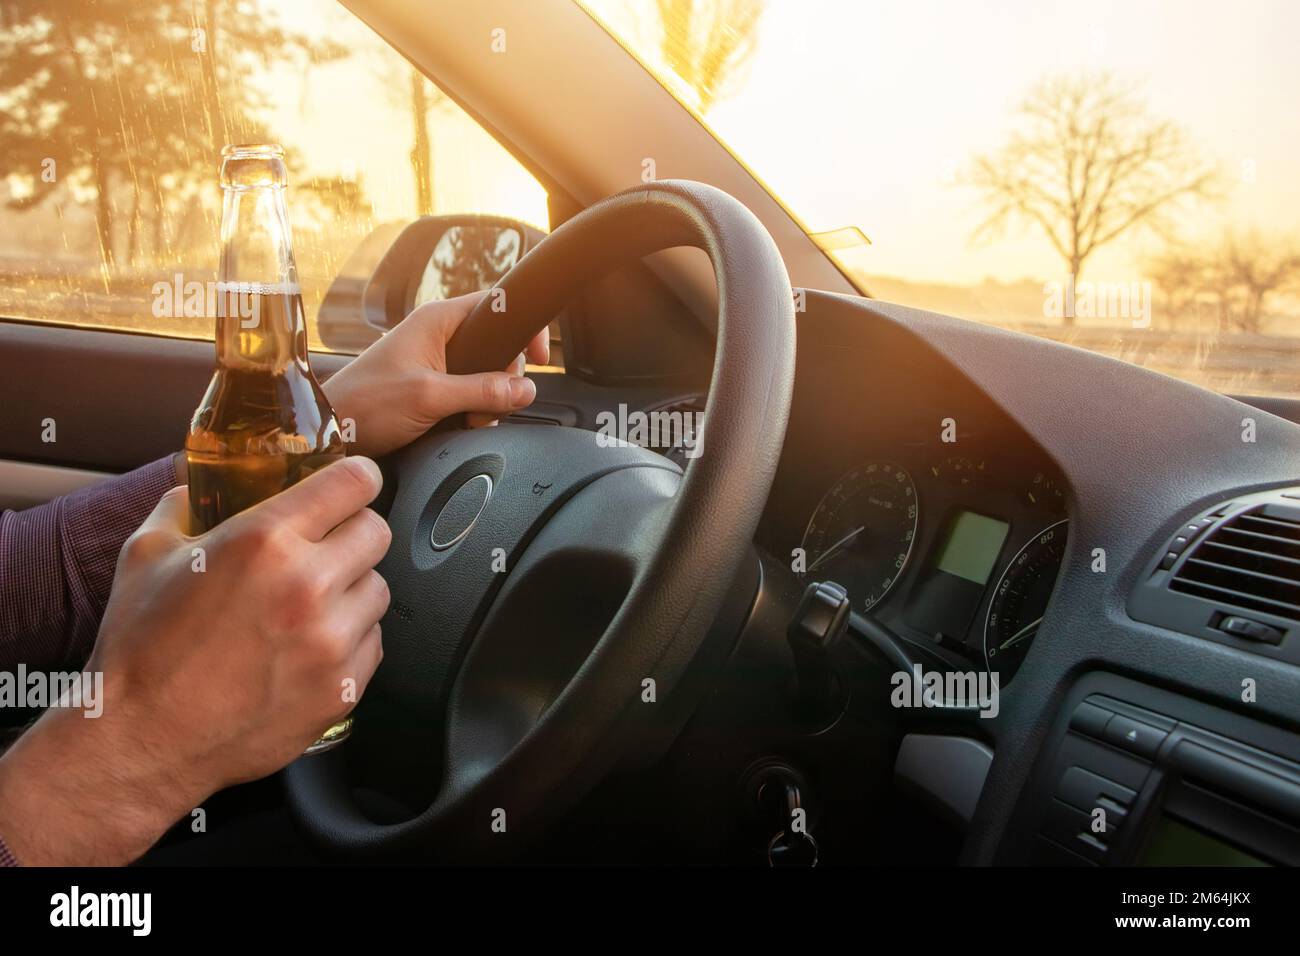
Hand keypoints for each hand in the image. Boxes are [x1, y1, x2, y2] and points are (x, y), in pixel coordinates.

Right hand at [0, 457, 388, 864]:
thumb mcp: (148, 554)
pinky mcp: (344, 686)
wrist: (143, 741)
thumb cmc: (141, 649)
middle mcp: (309, 586)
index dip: (356, 477)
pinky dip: (350, 639)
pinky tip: (306, 646)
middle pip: (376, 531)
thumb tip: (199, 482)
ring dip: (351, 589)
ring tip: (306, 605)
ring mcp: (332, 641)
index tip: (351, 484)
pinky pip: (372, 642)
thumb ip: (184, 504)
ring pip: (377, 588)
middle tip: (322, 547)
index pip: (355, 481)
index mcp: (265, 541)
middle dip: (351, 532)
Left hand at [324, 291, 549, 458]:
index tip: (540, 356)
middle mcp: (438, 335)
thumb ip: (482, 391)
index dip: (524, 328)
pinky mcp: (431, 387)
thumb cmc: (364, 404)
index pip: (498, 305)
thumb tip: (525, 390)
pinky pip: (468, 393)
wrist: (330, 432)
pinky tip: (459, 425)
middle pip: (497, 346)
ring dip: (487, 401)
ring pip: (485, 374)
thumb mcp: (430, 396)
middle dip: (503, 379)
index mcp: (438, 320)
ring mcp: (435, 362)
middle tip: (488, 405)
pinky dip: (472, 411)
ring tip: (466, 420)